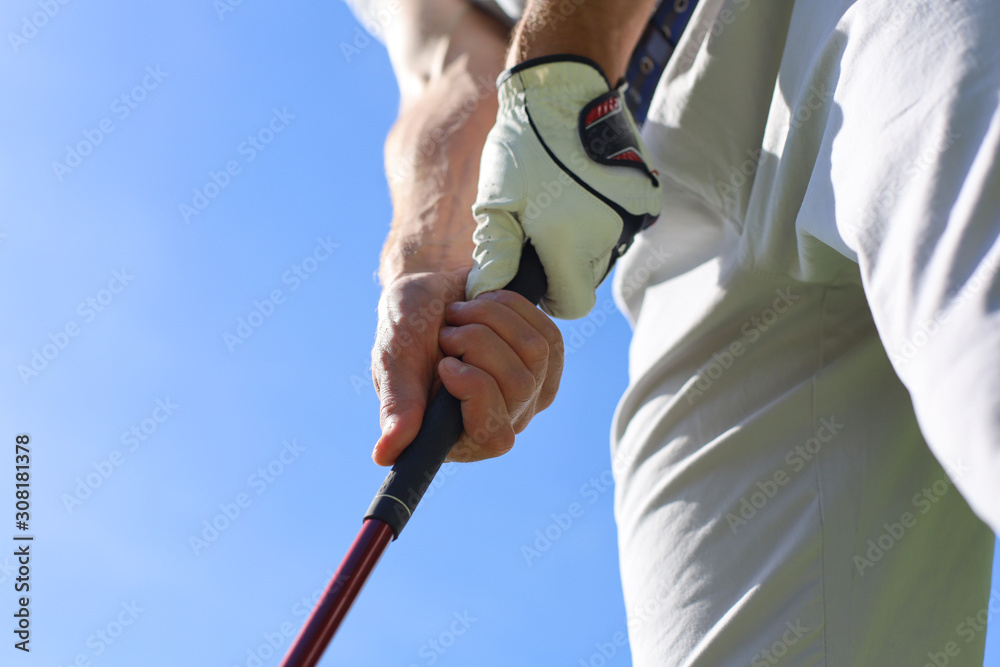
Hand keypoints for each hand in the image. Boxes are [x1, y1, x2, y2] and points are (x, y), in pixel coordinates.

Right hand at [371, 269, 562, 464]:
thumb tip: (386, 456)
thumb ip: (397, 405)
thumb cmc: (405, 328)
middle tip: (446, 332)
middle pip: (518, 385)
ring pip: (536, 354)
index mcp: (456, 438)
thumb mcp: (393, 362)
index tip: (445, 363)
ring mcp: (527, 396)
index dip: (477, 389)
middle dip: (478, 340)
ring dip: (492, 318)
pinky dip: (514, 309)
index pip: (495, 435)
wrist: (429, 291)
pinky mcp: (546, 366)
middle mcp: (497, 424)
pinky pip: (550, 337)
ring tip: (461, 315)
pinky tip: (487, 307)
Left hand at [466, 56, 662, 318]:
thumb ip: (494, 254)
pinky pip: (622, 227)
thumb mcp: (496, 202)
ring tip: (560, 204)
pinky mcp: (646, 198)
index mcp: (568, 241)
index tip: (537, 274)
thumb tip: (486, 293)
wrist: (563, 93)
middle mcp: (607, 235)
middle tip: (542, 227)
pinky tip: (582, 192)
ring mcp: (631, 216)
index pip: (572, 304)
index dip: (552, 297)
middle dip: (564, 264)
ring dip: (584, 241)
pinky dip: (604, 219)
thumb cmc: (521, 147)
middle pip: (587, 278)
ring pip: (604, 253)